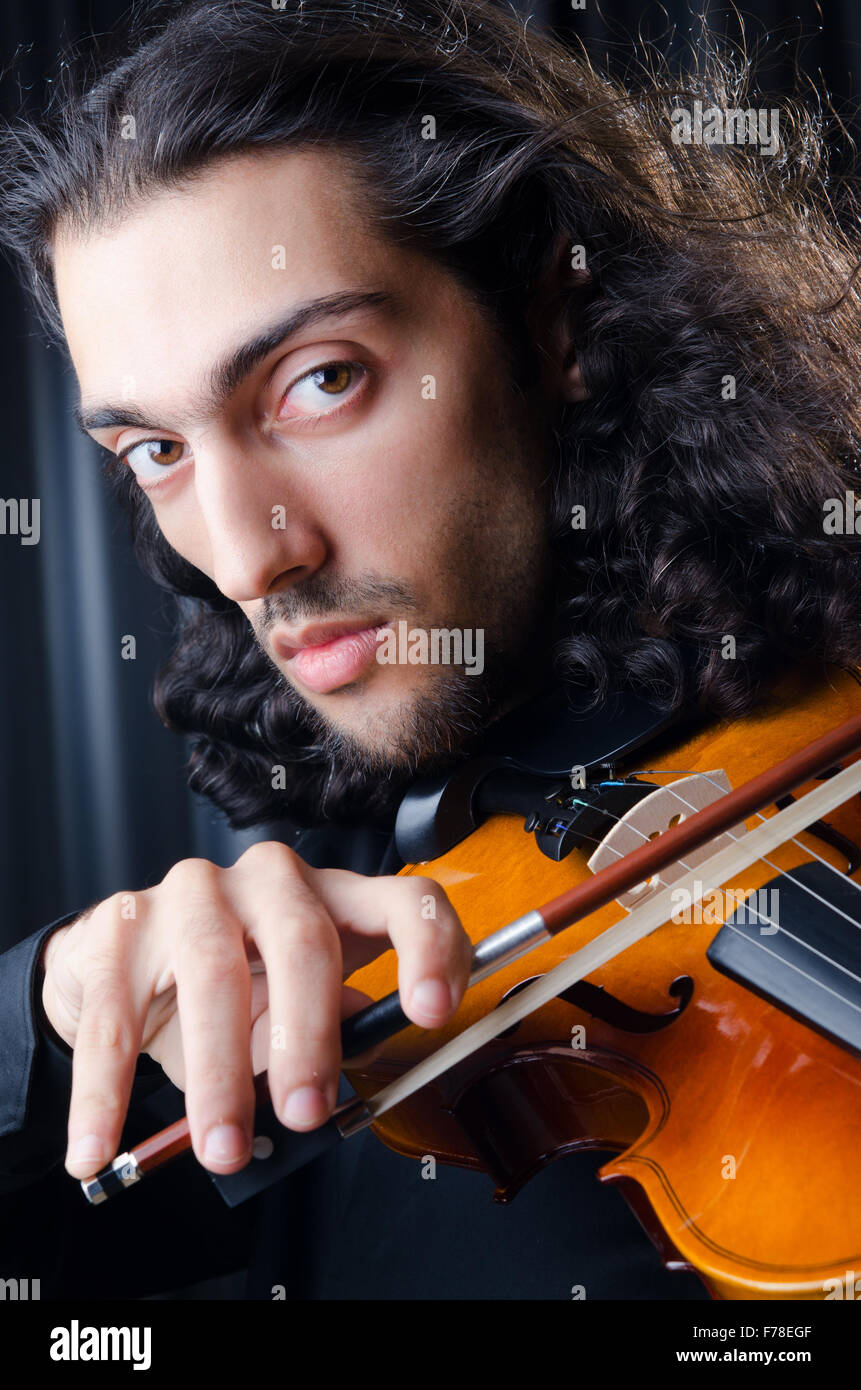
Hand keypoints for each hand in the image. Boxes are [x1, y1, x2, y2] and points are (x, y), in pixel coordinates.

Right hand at [40, 840, 470, 1178]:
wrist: (116, 966)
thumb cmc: (225, 990)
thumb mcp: (285, 1017)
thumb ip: (318, 1043)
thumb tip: (332, 1091)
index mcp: (334, 899)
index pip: (404, 901)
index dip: (428, 949)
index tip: (431, 1012)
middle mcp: (270, 881)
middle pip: (305, 939)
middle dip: (309, 1034)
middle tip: (305, 1112)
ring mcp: (193, 892)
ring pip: (214, 970)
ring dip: (219, 1072)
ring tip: (221, 1145)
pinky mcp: (121, 923)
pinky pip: (117, 1012)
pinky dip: (109, 1090)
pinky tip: (103, 1145)